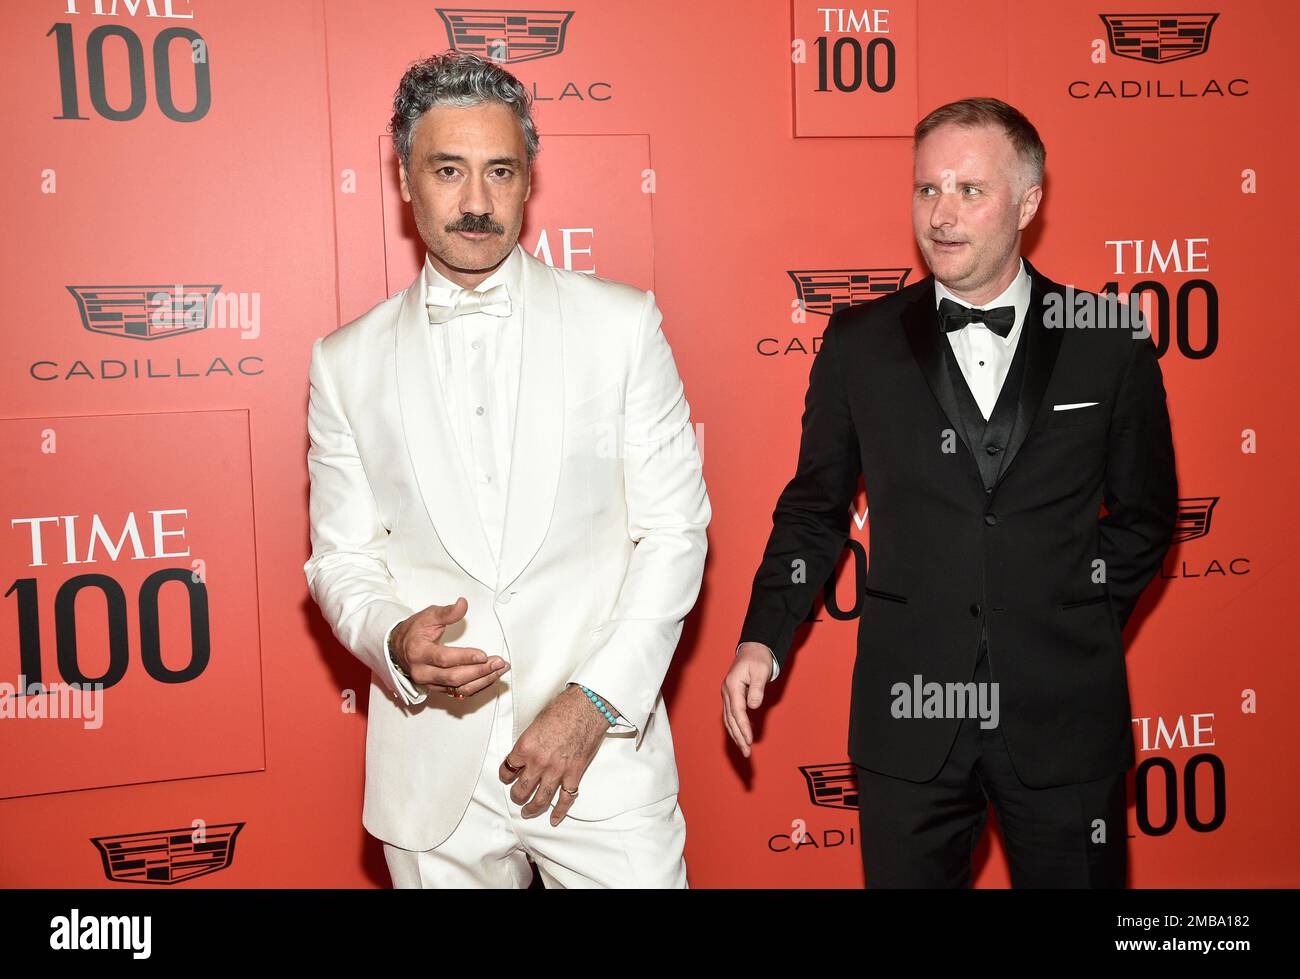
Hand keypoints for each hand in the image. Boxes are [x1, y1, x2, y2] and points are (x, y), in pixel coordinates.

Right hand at [390, 597, 507, 697]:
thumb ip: (447, 612)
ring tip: (499, 670)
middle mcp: (422, 672)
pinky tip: (490, 678)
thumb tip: (462, 604)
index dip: (464, 657)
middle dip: (479, 671)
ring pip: (458, 688)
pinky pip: (459, 693)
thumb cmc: (413, 632)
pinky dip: (477, 686)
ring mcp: (430, 683)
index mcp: (418, 652)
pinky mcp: (437, 689)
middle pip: (454, 677)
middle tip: (498, 663)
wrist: (397, 650)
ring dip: (482, 681)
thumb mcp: (427, 617)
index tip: (483, 655)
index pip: (444, 658)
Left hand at [499, 684, 609, 825]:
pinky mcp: (574, 774)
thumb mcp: (536, 723)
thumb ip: (529, 742)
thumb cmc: (564, 709)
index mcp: (525, 747)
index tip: (507, 776)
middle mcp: (538, 762)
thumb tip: (526, 752)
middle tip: (517, 797)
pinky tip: (555, 817)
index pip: (508, 769)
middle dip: (517, 796)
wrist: (587, 707)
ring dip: (532, 808)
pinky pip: (566, 799)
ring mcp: (557, 771)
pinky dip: (560, 811)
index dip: (505, 774)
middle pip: (521, 789)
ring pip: (540, 799)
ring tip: (528, 811)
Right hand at [723, 642, 771, 758]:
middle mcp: (727, 692)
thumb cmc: (758, 660)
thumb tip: (753, 706)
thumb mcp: (761, 671)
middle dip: (738, 736)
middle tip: (746, 752)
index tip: (749, 740)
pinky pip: (731, 715)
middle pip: (730, 719)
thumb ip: (757, 689)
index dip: (743, 727)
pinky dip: (735, 728)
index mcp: (732, 685)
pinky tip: (740, 737)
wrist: (753, 650)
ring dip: (735, 735)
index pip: (737, 711)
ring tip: (744, 749)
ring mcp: (727, 695)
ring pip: (728, 719)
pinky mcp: (731, 697)